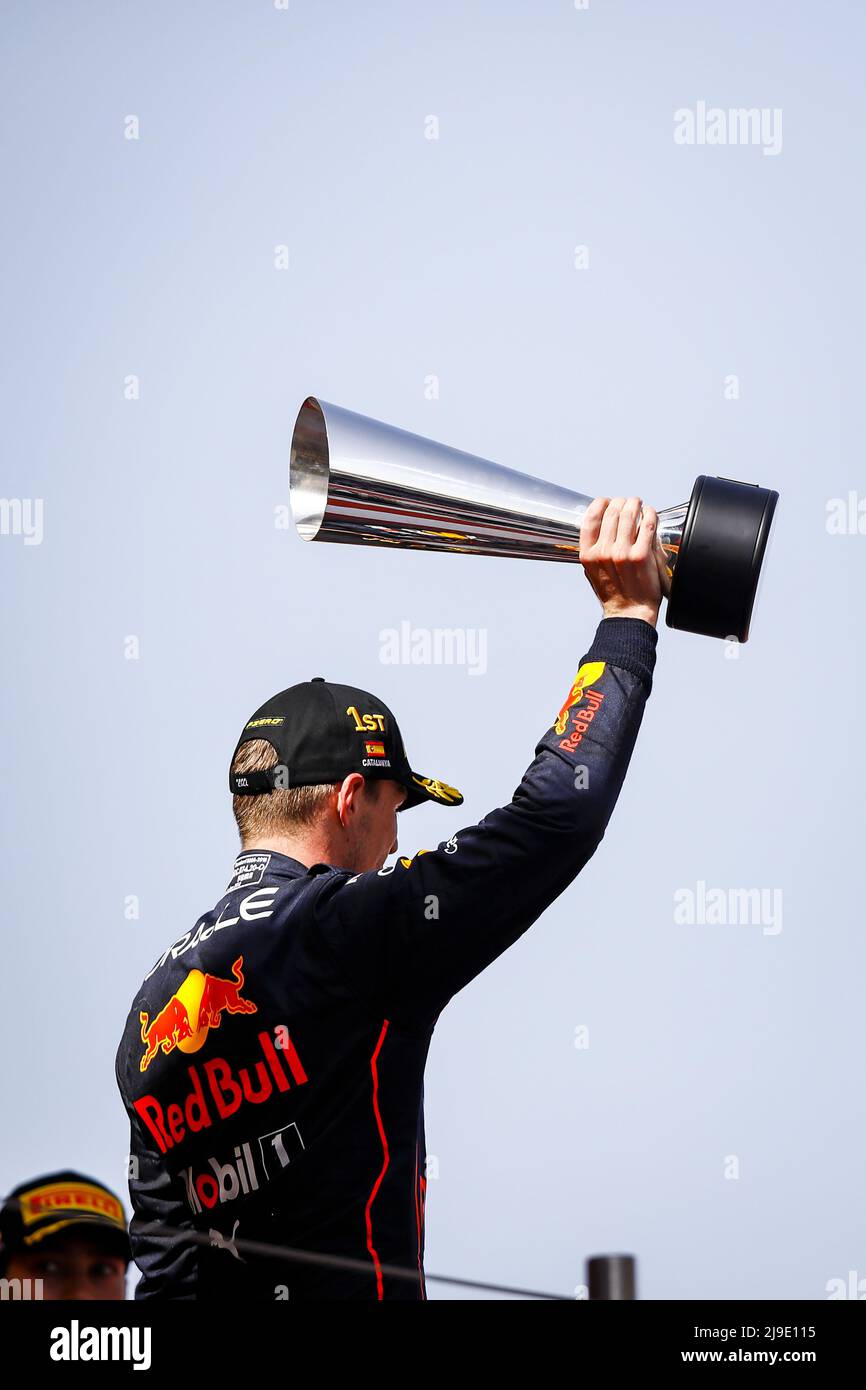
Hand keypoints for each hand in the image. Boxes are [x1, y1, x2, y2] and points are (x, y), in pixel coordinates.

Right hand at [579, 496, 670, 626]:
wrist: (629, 613)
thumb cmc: (613, 593)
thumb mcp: (591, 572)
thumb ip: (593, 550)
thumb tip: (600, 527)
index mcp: (588, 554)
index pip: (591, 518)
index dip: (601, 504)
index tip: (608, 502)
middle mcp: (603, 552)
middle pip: (612, 512)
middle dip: (621, 502)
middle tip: (628, 502)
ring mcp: (623, 553)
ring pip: (629, 514)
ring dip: (635, 504)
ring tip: (639, 504)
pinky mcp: (642, 555)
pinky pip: (647, 524)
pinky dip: (650, 514)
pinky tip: (650, 513)